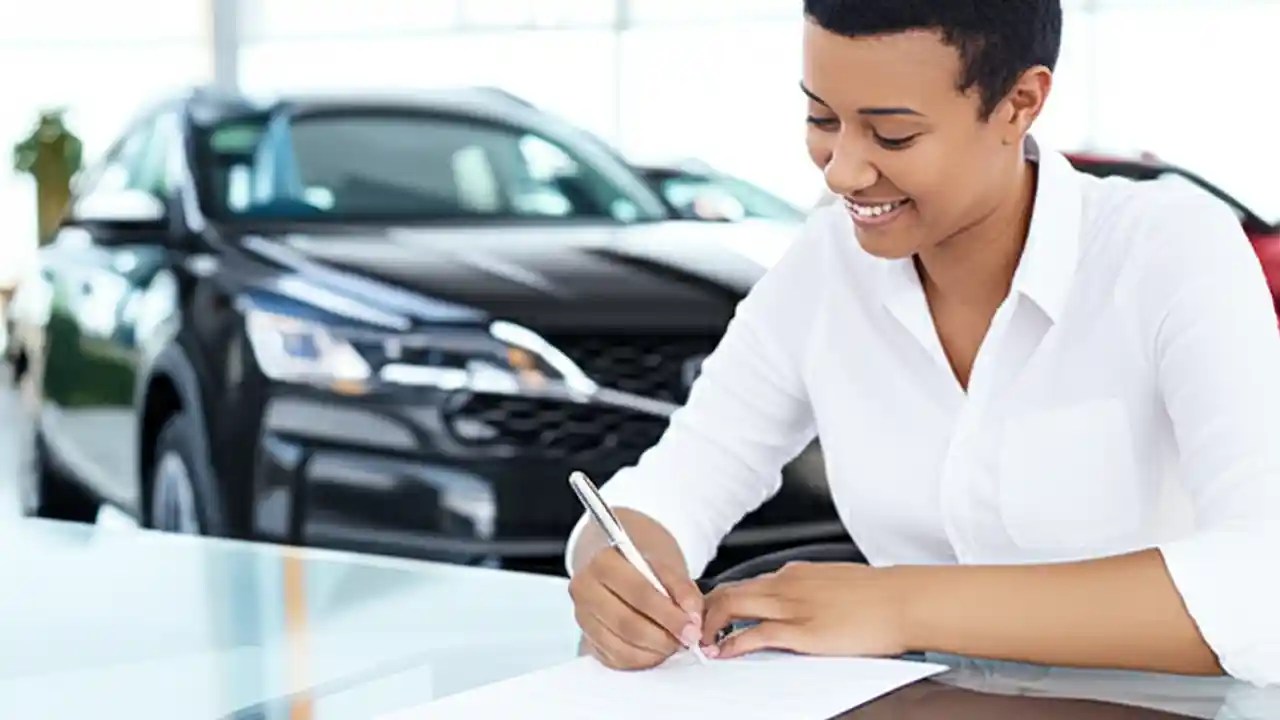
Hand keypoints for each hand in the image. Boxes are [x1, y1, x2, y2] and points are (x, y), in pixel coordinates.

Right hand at [568, 545, 704, 669]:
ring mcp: (583, 617)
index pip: (639, 593)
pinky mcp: (587, 639)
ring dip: (654, 651)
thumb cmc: (645, 567)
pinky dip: (642, 660)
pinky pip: (616, 659)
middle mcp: (585, 589)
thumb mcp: (667, 565)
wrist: (622, 570)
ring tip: (674, 644)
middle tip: (686, 640)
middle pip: (626, 623)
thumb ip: (682, 590)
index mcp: (604, 562)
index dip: (668, 615)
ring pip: (621, 646)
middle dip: (662, 637)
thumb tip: (692, 619)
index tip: (692, 628)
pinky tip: (657, 651)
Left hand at [700, 561, 908, 659]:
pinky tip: (723, 652)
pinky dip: (732, 643)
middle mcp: (787, 584)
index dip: (722, 599)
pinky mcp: (802, 631)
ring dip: (710, 625)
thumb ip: (813, 590)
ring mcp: (792, 606)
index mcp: (795, 573)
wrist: (904, 599)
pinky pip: (755, 635)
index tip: (711, 614)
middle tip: (695, 629)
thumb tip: (806, 602)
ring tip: (701, 642)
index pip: (746, 582)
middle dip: (705, 610)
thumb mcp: (836, 583)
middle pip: (729, 591)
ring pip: (733, 606)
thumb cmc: (879, 595)